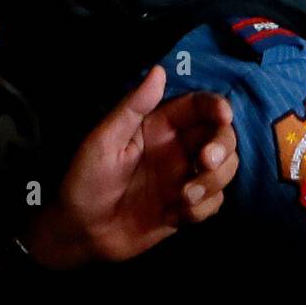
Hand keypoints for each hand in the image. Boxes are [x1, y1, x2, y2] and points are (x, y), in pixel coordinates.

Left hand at [28, 66, 238, 266]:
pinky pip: (215, 202)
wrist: (80, 234)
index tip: (224, 116)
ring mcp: (186, 177)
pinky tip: (175, 216)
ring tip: (184, 198)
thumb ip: (134, 106)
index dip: (217, 106)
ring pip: (225, 168)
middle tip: (205, 163)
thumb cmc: (85, 180)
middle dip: (222, 147)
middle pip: (223, 136)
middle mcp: (179, 148)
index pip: (200, 107)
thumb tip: (159, 70)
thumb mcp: (104, 140)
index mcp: (161, 126)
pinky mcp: (188, 207)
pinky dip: (202, 209)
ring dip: (213, 181)